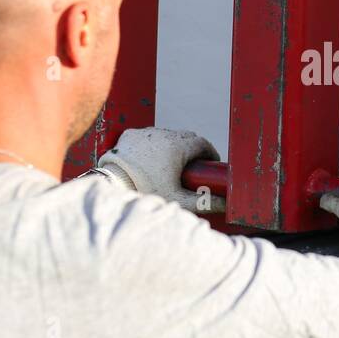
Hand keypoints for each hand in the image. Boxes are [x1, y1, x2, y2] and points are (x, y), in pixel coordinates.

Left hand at [93, 128, 225, 213]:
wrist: (113, 187)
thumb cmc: (147, 193)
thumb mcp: (179, 199)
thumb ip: (204, 201)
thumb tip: (225, 204)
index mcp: (178, 146)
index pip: (202, 143)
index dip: (209, 153)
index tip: (211, 163)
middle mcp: (162, 134)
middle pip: (186, 137)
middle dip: (193, 149)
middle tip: (194, 166)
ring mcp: (145, 133)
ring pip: (166, 135)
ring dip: (173, 145)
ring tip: (172, 164)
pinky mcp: (129, 135)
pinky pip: (147, 136)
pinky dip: (153, 144)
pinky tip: (151, 158)